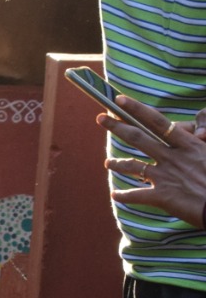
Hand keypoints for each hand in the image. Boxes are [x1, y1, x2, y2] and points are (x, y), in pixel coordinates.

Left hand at [102, 96, 205, 226]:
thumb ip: (198, 142)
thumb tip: (194, 135)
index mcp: (189, 144)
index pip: (157, 121)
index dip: (137, 109)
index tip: (120, 100)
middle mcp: (173, 157)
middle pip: (139, 138)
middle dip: (117, 127)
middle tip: (100, 118)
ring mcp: (166, 176)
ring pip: (134, 166)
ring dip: (118, 163)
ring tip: (107, 163)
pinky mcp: (163, 197)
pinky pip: (137, 195)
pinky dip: (124, 195)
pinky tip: (115, 195)